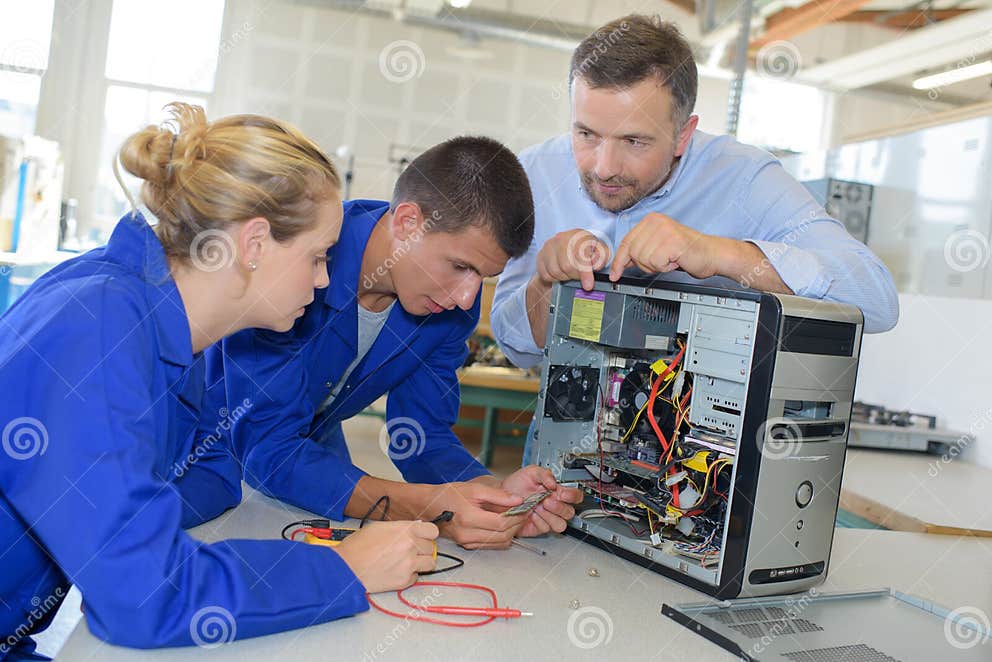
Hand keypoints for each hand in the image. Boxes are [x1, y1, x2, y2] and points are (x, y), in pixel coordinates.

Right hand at [333, 520, 437, 592]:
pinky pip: (416, 577)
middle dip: (421, 548)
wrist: (346, 567)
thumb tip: (414, 529)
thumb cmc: (358, 546)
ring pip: (429, 563)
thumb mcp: (380, 527)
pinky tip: (396, 571)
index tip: (424, 537)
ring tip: (407, 561)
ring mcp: (409, 564)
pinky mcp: (404, 581)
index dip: (427, 534)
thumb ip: (401, 528)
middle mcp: (411, 546)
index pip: (433, 531)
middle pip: (430, 548)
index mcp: (407, 530)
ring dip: (420, 562)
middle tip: (408, 550)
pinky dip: (409, 575)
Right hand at [431, 481, 527, 549]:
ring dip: (511, 532)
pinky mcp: (467, 545)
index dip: (516, 516)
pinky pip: (491, 545)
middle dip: (517, 524)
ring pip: (499, 543)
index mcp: (468, 518)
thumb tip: (518, 500)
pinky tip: (503, 525)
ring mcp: (467, 542)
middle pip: (502, 535)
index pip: (501, 523)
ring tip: (515, 518)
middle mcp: (467, 534)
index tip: (524, 508)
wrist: (428, 506)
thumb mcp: (474, 488)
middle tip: (523, 512)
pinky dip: (501, 536)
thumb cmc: (448, 495)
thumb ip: (498, 495)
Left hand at [501, 465, 583, 536]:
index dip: (572, 496)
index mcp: (557, 491)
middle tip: (546, 500)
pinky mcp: (540, 527)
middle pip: (570, 512)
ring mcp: (548, 517)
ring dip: (550, 516)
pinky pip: (546, 528)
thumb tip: (553, 483)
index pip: (575, 496)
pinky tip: (531, 514)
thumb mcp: (531, 472)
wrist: (502, 498)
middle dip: (559, 507)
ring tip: (538, 508)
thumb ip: (544, 474)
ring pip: (561, 524)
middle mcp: (555, 505)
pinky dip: (539, 521)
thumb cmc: (516, 485)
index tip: (562, 493)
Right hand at [535, 229, 611, 290]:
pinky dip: (555, 278)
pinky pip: (546, 274)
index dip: (585, 273)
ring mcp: (548, 247)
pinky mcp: (540, 256)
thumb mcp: (599, 250)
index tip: (588, 286)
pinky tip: (562, 272)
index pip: (581, 256)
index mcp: (578, 236)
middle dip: (576, 276)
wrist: (569, 244)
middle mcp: (561, 239)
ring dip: (566, 277)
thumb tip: (596, 266)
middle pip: (567, 266)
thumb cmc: (585, 248)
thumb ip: (602, 257)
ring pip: (556, 272)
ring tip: (571, 272)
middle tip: (581, 276)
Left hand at [609, 213, 723, 281]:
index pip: (626, 242)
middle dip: (645, 264)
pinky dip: (665, 267)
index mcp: (651, 220)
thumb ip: (640, 251)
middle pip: (632, 252)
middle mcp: (656, 221)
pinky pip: (656, 263)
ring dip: (656, 266)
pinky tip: (676, 260)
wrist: (712, 254)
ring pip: (643, 259)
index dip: (619, 261)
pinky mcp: (672, 241)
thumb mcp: (659, 248)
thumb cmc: (688, 252)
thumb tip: (621, 262)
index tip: (615, 274)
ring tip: (671, 259)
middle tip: (662, 262)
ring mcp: (664, 230)